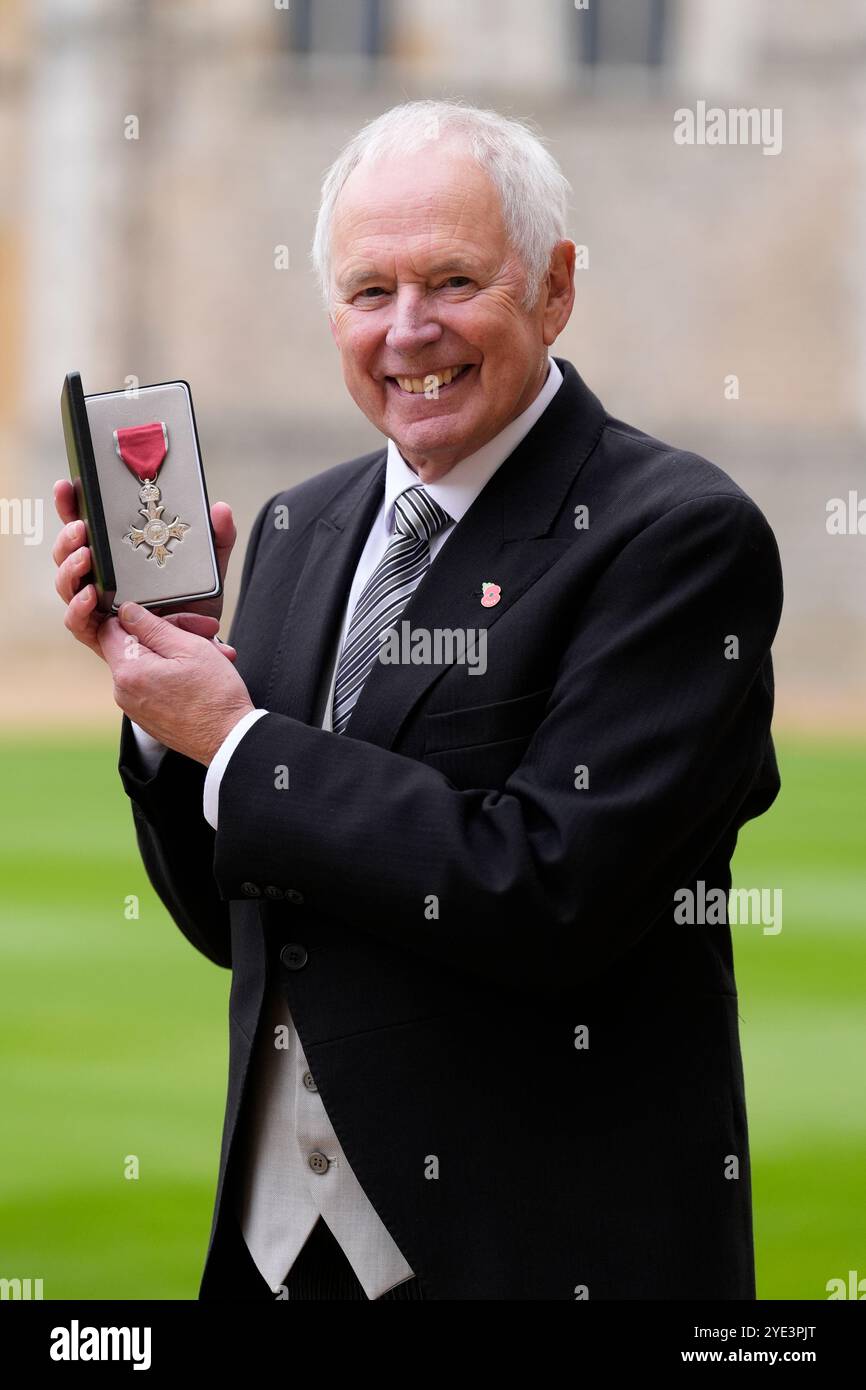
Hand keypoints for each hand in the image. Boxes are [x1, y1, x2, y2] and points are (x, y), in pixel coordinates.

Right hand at [52, 479, 237, 658]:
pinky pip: (76, 621)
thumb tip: (221, 509)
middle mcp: (100, 578)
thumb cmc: (197, 605)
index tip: (67, 485)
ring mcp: (96, 606)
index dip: (71, 505)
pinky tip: (90, 595)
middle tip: (82, 527)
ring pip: (66, 583)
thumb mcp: (209, 568)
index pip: (86, 525)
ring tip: (86, 556)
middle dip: (67, 536)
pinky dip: (78, 607)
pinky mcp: (98, 635)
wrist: (203, 646)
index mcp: (117, 556)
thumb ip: (217, 539)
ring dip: (70, 568)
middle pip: (67, 552)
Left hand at [99, 602, 255, 765]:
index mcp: (129, 671)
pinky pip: (152, 685)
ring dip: (175, 655)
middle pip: (132, 646)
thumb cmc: (215, 696)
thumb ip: (153, 626)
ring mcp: (134, 707)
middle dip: (166, 635)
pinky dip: (173, 675)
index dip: (137, 617)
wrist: (229, 740)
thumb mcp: (189, 647)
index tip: (165, 619)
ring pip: (146, 665)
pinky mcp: (146, 716)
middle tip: (202, 634)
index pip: (111, 628)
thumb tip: (127, 611)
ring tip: (210, 656)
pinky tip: (200, 675)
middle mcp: (123, 692)